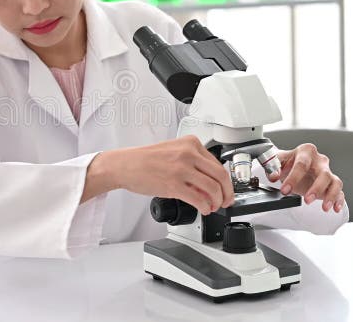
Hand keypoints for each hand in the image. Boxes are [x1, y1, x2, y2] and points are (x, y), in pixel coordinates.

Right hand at [85, 135, 234, 214]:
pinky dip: (205, 207)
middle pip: (220, 176)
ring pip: (213, 188)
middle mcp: (188, 154)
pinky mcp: (174, 184)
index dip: (225, 181)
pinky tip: (203, 209)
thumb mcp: (173, 153)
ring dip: (217, 201)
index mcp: (190, 143)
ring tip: (213, 206)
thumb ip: (193, 165)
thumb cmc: (145, 160)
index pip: (218, 164)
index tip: (226, 190)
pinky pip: (199, 198)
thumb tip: (210, 185)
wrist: (125, 165)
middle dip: (227, 193)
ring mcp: (182, 168)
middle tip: (226, 201)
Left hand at [270, 143, 344, 212]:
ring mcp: (327, 172)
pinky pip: (339, 191)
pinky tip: (335, 208)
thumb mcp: (276, 161)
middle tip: (307, 200)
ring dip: (331, 195)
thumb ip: (273, 167)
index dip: (293, 178)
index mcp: (306, 151)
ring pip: (335, 182)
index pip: (302, 164)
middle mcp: (319, 161)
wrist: (290, 165)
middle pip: (324, 173)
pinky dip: (338, 200)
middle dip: (316, 188)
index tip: (285, 190)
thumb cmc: (286, 162)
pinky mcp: (331, 184)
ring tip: (324, 207)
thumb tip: (273, 175)